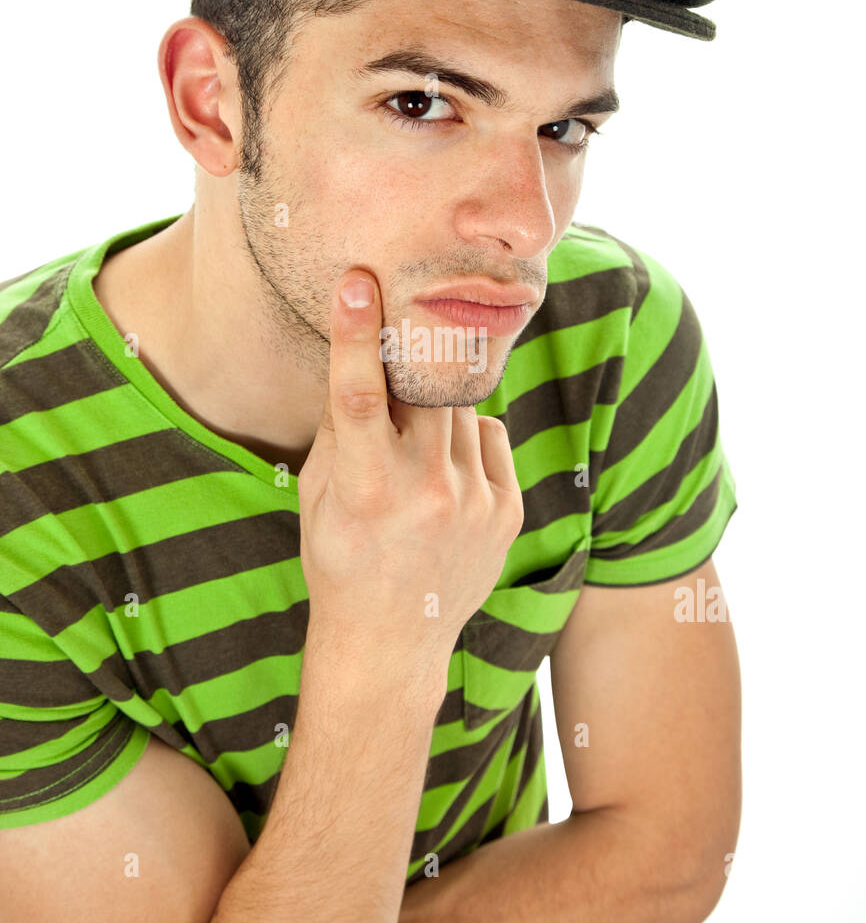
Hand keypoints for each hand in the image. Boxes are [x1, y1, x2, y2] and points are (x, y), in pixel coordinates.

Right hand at [298, 269, 523, 692]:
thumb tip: (363, 356)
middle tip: (395, 369)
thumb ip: (339, 427)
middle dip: (408, 367)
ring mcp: (474, 501)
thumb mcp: (318, 495)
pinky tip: (443, 474)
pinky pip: (491, 434)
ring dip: (435, 408)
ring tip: (412, 454)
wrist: (392, 640)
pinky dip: (468, 437)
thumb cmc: (340, 559)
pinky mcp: (508, 510)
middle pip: (422, 388)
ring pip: (460, 407)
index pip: (359, 395)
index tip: (357, 281)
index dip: (357, 333)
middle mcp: (425, 492)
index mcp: (365, 489)